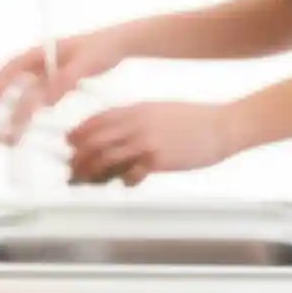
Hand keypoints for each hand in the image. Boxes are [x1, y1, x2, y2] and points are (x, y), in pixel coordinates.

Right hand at [0, 29, 130, 143]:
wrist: (120, 44)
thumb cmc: (102, 47)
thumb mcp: (82, 65)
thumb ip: (62, 82)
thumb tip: (42, 102)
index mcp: (41, 52)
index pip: (10, 69)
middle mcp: (41, 62)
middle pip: (14, 87)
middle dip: (3, 109)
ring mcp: (50, 72)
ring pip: (27, 96)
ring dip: (17, 115)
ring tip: (11, 136)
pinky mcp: (60, 82)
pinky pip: (40, 99)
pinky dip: (33, 113)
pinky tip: (30, 126)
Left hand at [66, 102, 240, 185]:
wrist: (222, 126)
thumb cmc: (194, 120)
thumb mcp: (159, 110)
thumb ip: (135, 119)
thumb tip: (114, 132)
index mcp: (135, 109)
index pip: (96, 120)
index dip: (78, 134)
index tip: (69, 144)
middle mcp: (136, 124)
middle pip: (94, 141)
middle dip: (78, 157)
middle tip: (72, 169)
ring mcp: (146, 142)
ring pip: (105, 158)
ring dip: (92, 173)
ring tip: (88, 181)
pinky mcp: (157, 160)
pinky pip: (130, 175)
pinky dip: (123, 181)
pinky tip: (126, 183)